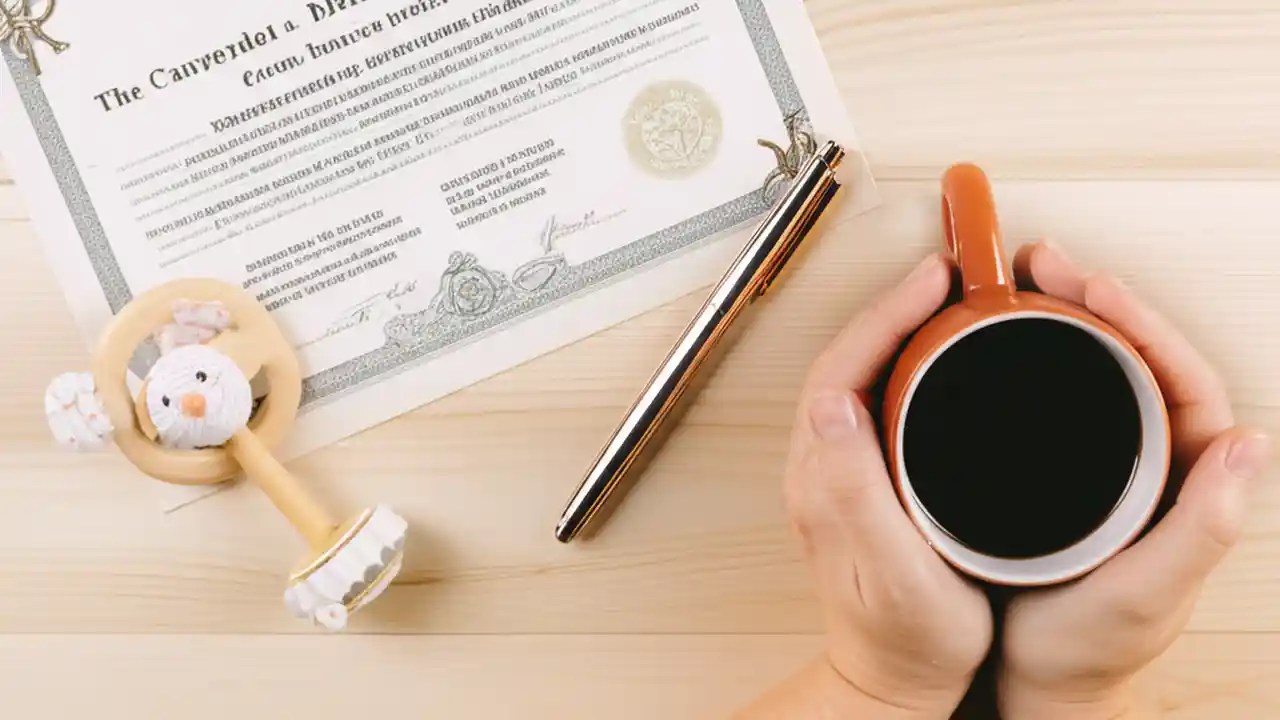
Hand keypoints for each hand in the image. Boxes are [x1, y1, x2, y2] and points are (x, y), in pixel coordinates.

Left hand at [771, 254, 991, 717]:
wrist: (896, 678)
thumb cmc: (903, 636)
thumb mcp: (889, 566)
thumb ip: (854, 487)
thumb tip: (830, 402)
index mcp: (823, 474)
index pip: (843, 366)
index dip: (887, 313)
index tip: (934, 278)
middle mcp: (823, 463)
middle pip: (850, 357)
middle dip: (896, 306)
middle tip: (949, 274)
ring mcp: (842, 469)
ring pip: (864, 373)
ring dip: (902, 329)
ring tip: (950, 300)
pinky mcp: (865, 478)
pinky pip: (881, 398)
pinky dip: (911, 364)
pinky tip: (946, 361)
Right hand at [998, 242, 1272, 718]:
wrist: (1033, 680)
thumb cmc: (1088, 646)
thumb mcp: (1147, 593)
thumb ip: (1204, 526)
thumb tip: (1252, 441)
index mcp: (1188, 480)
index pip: (1182, 377)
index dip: (1142, 322)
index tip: (1094, 285)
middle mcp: (1154, 463)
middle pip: (1135, 359)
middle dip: (1093, 301)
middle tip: (1043, 266)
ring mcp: (1107, 465)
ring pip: (1095, 371)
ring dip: (1061, 321)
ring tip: (1020, 285)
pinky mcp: (1064, 472)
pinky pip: (1057, 399)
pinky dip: (1031, 362)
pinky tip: (998, 345)